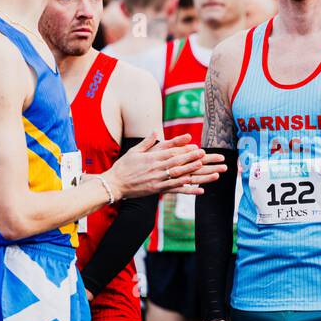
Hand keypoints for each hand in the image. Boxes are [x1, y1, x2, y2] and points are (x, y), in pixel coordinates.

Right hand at [105, 133, 225, 199]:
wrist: (114, 184)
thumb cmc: (124, 167)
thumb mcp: (134, 151)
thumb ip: (147, 142)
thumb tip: (154, 131)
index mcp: (152, 158)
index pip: (171, 152)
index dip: (184, 149)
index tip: (195, 147)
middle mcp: (156, 168)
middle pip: (177, 162)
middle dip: (191, 159)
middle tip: (205, 155)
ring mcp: (158, 180)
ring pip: (178, 176)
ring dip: (192, 172)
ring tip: (204, 169)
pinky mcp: (157, 189)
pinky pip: (175, 190)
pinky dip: (188, 190)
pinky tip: (200, 190)